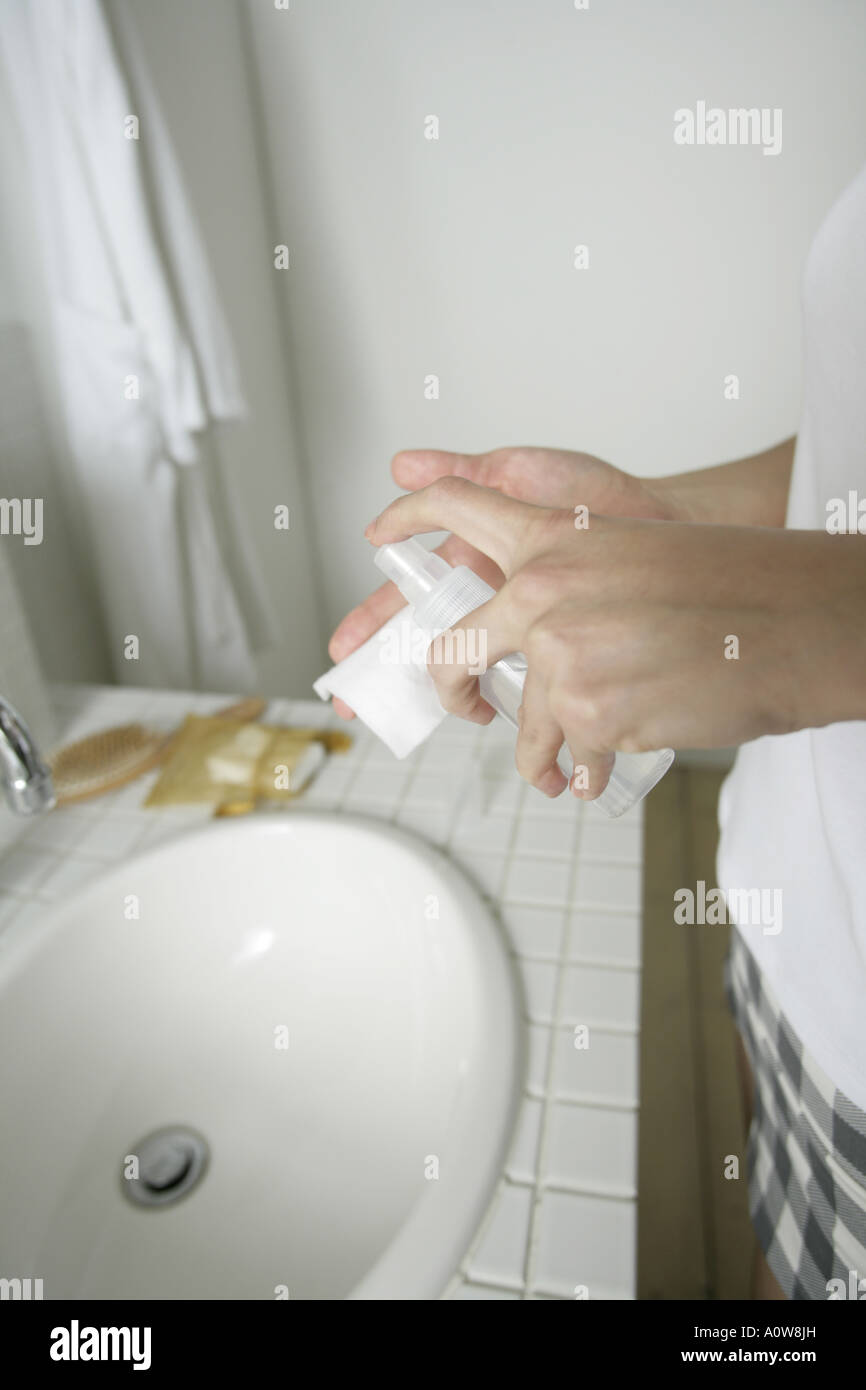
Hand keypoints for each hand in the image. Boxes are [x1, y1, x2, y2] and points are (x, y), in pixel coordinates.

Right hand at [328, 446, 673, 715]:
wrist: (669, 521)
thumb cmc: (599, 492)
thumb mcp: (524, 474)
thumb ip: (464, 472)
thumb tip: (401, 465)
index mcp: (471, 553)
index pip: (405, 588)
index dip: (372, 616)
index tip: (345, 645)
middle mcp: (489, 592)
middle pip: (423, 637)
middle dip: (385, 669)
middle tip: (357, 699)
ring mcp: (522, 623)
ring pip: (467, 666)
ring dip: (445, 695)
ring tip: (427, 719)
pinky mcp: (558, 646)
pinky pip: (522, 681)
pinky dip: (508, 705)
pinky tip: (500, 724)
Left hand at [364, 477, 864, 798]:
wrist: (796, 623)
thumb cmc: (732, 583)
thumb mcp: (633, 552)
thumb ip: (566, 574)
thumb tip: (526, 621)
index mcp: (552, 538)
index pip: (454, 505)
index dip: (407, 514)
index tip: (379, 536)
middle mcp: (541, 593)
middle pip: (448, 654)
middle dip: (451, 693)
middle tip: (466, 709)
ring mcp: (560, 658)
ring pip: (520, 724)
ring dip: (539, 752)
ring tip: (561, 765)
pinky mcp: (588, 716)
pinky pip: (566, 754)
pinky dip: (584, 768)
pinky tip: (607, 768)